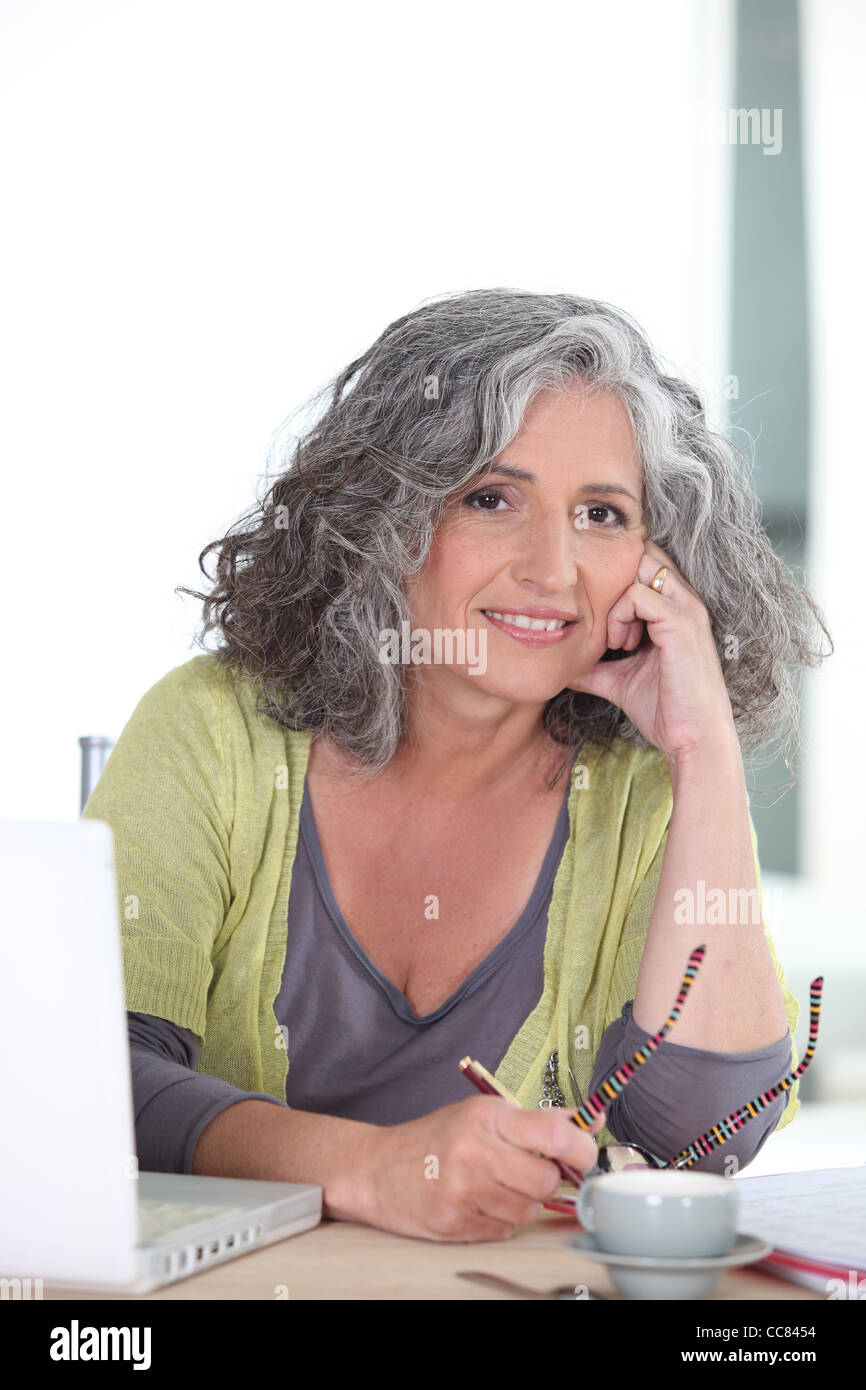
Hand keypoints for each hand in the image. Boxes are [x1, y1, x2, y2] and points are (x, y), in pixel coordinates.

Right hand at [360, 1095, 605, 1241]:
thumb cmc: (433, 1139)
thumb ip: (535, 1120)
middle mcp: (474, 1150)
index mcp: (486, 1116)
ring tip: (496, 1186)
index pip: (554, 1135)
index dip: (581, 1149)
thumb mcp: (480, 1114)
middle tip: (529, 1173)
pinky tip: (477, 1202)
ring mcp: (463, 1190)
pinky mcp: (453, 1222)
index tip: (583, 1155)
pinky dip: (498, 1220)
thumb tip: (587, 1121)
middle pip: (546, 1181)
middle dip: (547, 1182)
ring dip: (522, 1203)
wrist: (375, 1169)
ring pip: (528, 1210)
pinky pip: (503, 1230)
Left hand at [567, 540, 738, 764]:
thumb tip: (561, 667)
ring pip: (637, 569)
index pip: (641, 563)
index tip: (600, 619)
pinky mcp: (681, 624)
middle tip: (604, 624)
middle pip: (641, 554)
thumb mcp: (620, 681)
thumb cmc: (666, 710)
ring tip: (615, 641)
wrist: (693, 739)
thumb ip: (594, 667)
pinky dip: (619, 617)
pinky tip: (621, 646)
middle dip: (612, 581)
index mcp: (675, 608)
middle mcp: (684, 600)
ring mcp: (686, 609)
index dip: (614, 580)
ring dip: (614, 602)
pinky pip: (639, 596)